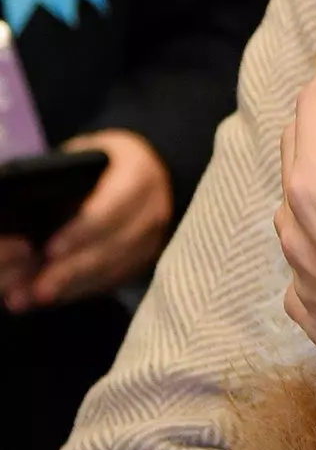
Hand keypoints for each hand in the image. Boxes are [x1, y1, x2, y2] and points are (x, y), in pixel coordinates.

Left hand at [3, 130, 172, 313]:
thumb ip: (66, 174)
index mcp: (138, 175)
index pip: (111, 208)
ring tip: (36, 297)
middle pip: (112, 247)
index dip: (81, 231)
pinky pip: (114, 280)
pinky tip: (55, 297)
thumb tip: (26, 205)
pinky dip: (82, 291)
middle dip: (72, 270)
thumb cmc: (109, 160)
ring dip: (74, 287)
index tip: (49, 250)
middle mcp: (152, 211)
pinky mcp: (146, 259)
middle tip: (38, 288)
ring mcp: (154, 239)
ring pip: (114, 269)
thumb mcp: (89, 152)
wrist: (156, 171)